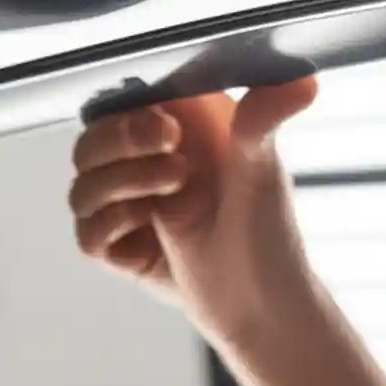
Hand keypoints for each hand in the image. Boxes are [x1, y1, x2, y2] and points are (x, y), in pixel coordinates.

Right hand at [69, 77, 320, 344]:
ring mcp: (130, 206)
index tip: (167, 118)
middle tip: (170, 145)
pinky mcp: (122, 247)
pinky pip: (86, 232)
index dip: (131, 103)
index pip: (124, 98)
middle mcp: (147, 162)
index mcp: (175, 130)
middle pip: (91, 138)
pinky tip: (151, 228)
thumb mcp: (264, 164)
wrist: (263, 303)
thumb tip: (304, 81)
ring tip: (176, 185)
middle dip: (118, 140)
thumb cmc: (269, 228)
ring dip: (120, 180)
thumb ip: (265, 119)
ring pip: (82, 183)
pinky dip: (110, 226)